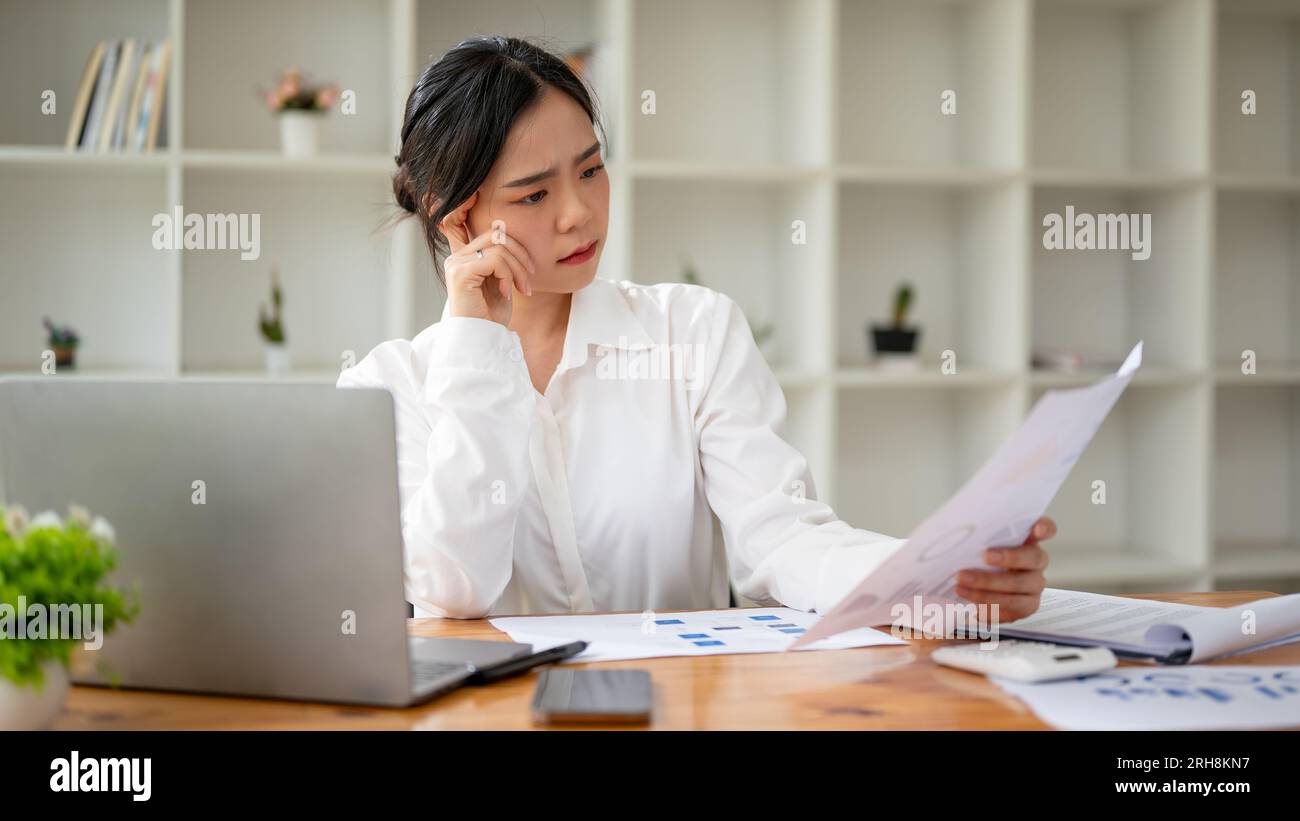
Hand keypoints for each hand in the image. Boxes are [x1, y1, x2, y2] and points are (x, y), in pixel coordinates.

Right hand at [439, 191, 535, 326]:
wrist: (484, 342)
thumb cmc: (493, 316)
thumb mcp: (501, 281)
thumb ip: (500, 258)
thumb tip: (506, 231)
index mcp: (464, 256)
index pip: (459, 219)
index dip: (464, 202)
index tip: (475, 193)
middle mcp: (456, 257)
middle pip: (496, 232)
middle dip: (520, 253)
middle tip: (529, 279)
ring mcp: (456, 264)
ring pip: (499, 245)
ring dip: (519, 267)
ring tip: (523, 288)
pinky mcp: (461, 274)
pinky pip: (496, 259)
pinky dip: (509, 274)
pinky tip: (508, 292)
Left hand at [954, 516, 1054, 622]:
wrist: (973, 587)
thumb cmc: (975, 559)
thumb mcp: (976, 544)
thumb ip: (976, 537)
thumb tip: (954, 530)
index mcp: (1026, 540)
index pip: (1045, 528)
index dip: (1044, 528)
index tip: (1037, 529)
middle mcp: (1035, 562)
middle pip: (1034, 558)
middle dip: (1009, 558)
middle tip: (984, 557)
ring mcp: (1034, 585)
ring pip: (1020, 587)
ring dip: (989, 586)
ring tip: (961, 585)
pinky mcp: (1026, 607)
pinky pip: (1012, 609)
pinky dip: (989, 607)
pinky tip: (971, 605)